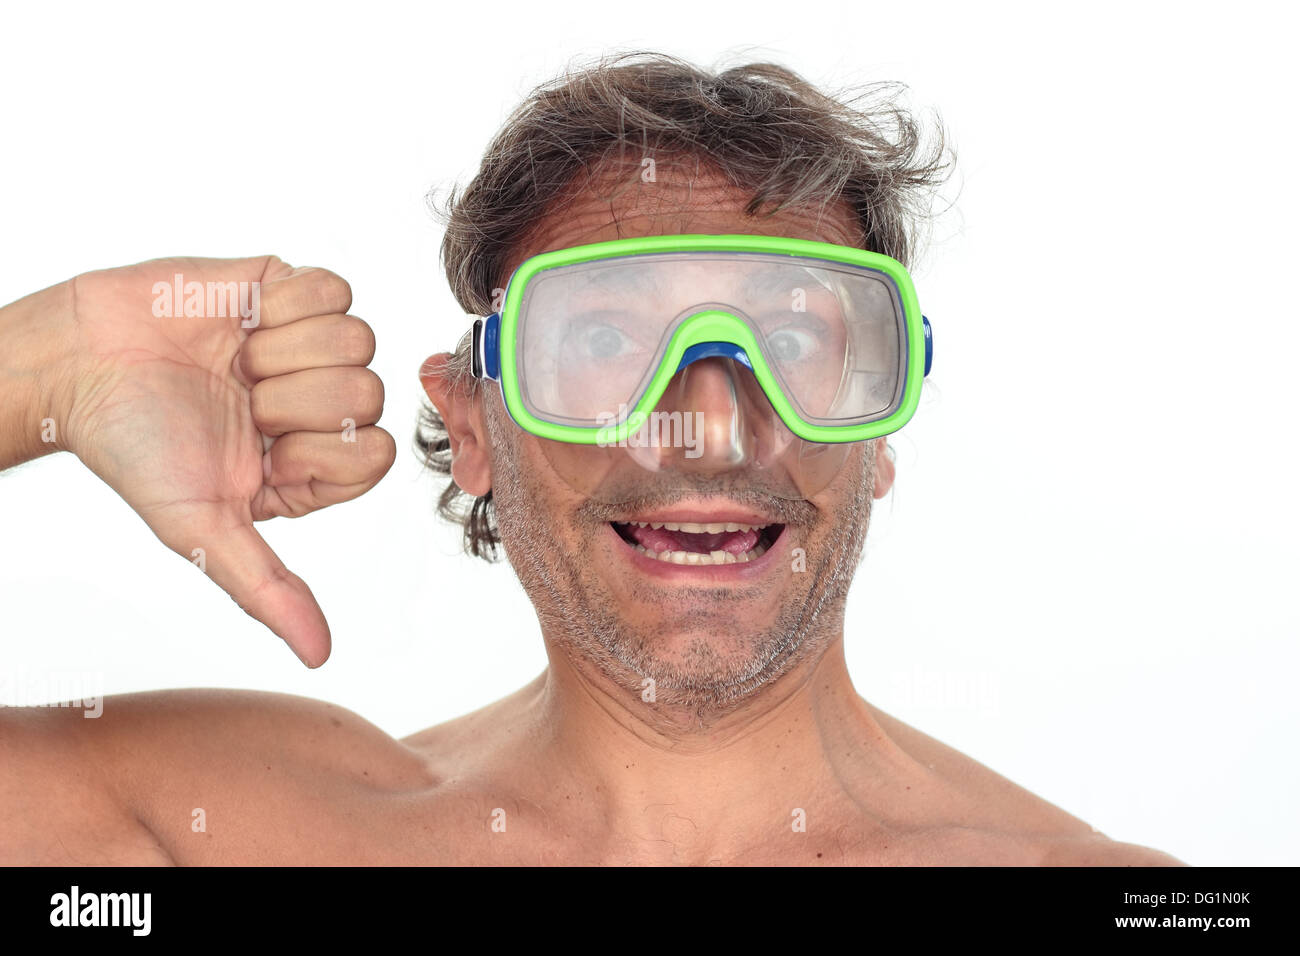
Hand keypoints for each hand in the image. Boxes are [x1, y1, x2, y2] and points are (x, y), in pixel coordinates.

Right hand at [62, 256, 393, 666]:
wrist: (77, 363)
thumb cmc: (134, 449)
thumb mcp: (201, 528)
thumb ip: (267, 588)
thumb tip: (319, 656)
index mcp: (314, 463)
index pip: (378, 453)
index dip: (319, 446)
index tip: (261, 444)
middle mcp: (323, 406)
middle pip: (369, 392)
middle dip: (291, 396)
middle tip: (239, 398)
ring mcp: (312, 345)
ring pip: (359, 338)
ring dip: (282, 349)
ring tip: (234, 360)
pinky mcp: (291, 289)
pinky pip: (335, 287)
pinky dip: (280, 302)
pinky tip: (240, 320)